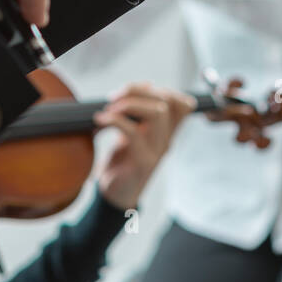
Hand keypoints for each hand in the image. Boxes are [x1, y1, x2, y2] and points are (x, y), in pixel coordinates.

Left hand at [92, 83, 195, 209]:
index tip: (134, 92)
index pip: (182, 104)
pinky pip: (133, 132)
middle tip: (113, 97)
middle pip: (167, 101)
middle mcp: (166, 140)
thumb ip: (139, 113)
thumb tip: (143, 86)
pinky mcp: (142, 162)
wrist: (115, 196)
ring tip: (109, 108)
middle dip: (137, 91)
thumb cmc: (122, 162)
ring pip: (157, 112)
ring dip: (128, 104)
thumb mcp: (132, 132)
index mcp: (166, 132)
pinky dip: (114, 120)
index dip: (159, 89)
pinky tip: (99, 121)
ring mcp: (156, 151)